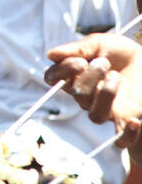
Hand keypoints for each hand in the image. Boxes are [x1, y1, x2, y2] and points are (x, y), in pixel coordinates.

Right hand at [45, 34, 141, 154]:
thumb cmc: (121, 54)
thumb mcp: (99, 44)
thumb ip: (77, 48)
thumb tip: (51, 55)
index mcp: (74, 78)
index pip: (54, 80)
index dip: (62, 73)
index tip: (79, 62)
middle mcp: (86, 97)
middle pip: (77, 95)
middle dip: (90, 77)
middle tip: (105, 63)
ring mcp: (106, 110)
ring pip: (95, 115)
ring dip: (105, 94)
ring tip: (116, 77)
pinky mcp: (126, 121)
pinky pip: (121, 140)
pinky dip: (128, 134)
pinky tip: (135, 121)